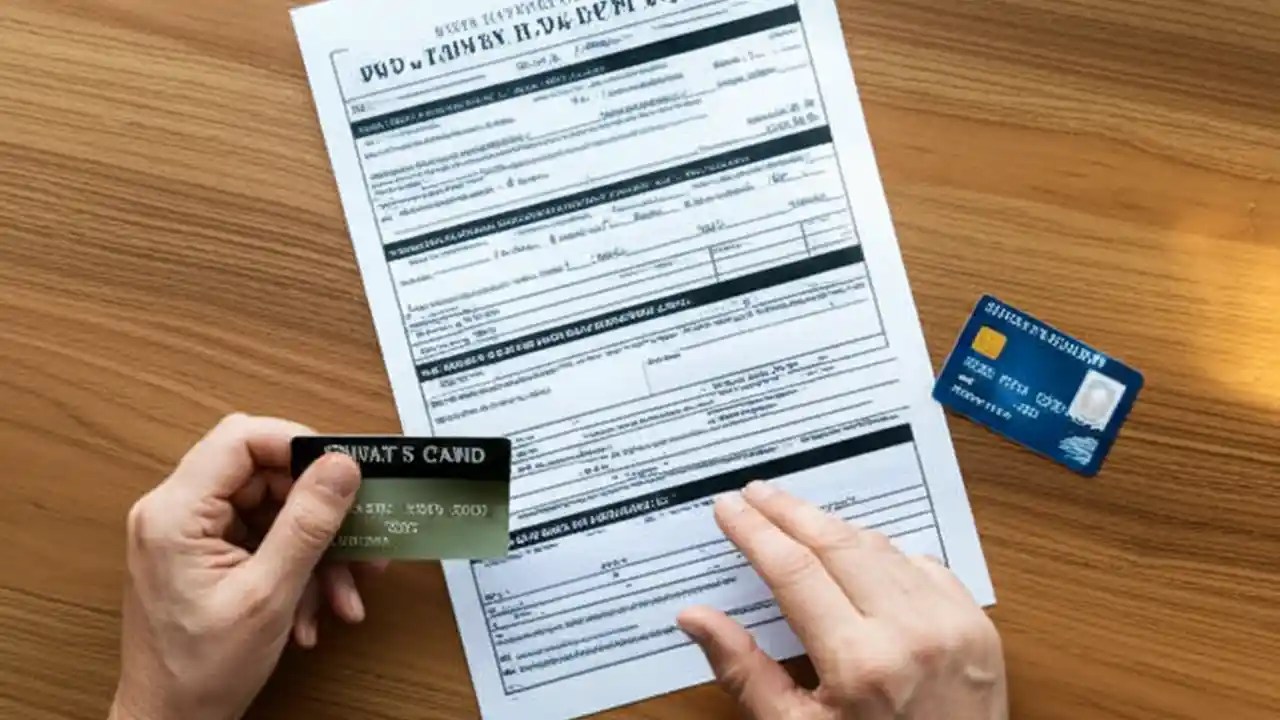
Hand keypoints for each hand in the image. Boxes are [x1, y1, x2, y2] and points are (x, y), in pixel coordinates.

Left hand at [110, 414, 379, 719]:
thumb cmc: (198, 672)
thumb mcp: (269, 595)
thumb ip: (307, 524)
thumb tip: (340, 467)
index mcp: (175, 514)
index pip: (241, 439)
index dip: (298, 444)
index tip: (343, 471)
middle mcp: (174, 513)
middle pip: (263, 473)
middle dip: (318, 509)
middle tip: (359, 536)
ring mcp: (189, 534)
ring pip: (271, 509)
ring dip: (315, 548)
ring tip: (343, 592)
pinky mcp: (204, 554)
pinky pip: (264, 538)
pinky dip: (298, 567)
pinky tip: (315, 608)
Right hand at [678, 482, 1005, 719]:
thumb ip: (744, 673)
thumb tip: (694, 618)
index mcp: (858, 663)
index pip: (793, 571)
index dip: (755, 532)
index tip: (729, 508)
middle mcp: (910, 633)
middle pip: (837, 543)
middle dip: (790, 511)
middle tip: (756, 493)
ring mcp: (951, 624)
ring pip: (881, 547)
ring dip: (835, 528)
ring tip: (797, 518)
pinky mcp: (978, 626)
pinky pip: (923, 566)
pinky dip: (885, 554)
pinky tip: (859, 554)